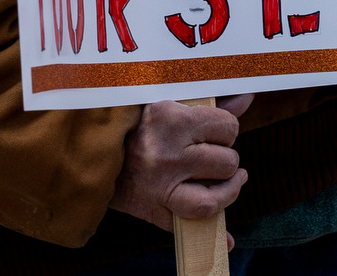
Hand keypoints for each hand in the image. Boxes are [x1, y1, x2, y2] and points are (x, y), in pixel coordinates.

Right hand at [108, 95, 253, 225]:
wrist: (90, 149)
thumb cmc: (137, 121)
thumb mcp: (170, 103)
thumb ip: (211, 100)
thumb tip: (246, 98)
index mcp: (172, 120)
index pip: (228, 127)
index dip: (227, 129)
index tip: (217, 130)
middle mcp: (167, 155)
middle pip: (225, 162)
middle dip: (226, 159)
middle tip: (214, 155)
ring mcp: (160, 186)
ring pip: (213, 198)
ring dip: (227, 191)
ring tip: (228, 182)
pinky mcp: (153, 210)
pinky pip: (189, 226)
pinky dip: (213, 235)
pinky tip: (226, 237)